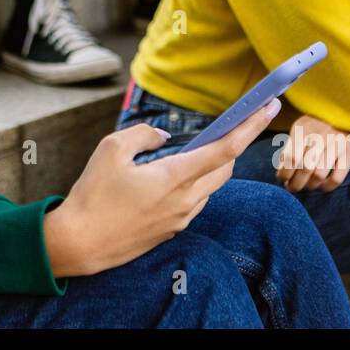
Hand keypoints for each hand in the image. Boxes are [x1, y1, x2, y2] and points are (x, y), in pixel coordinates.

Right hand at [43, 99, 280, 276]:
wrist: (78, 244)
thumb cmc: (92, 195)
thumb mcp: (110, 149)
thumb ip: (143, 134)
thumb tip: (164, 137)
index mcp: (174, 177)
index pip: (226, 149)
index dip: (251, 126)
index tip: (270, 106)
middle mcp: (185, 201)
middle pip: (225, 168)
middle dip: (232, 144)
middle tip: (232, 124)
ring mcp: (180, 219)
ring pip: (210, 186)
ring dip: (209, 166)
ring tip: (191, 150)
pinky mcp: (171, 231)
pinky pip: (193, 201)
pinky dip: (192, 184)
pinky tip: (168, 177)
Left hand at [275, 114, 349, 192]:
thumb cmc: (321, 120)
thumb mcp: (303, 125)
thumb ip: (292, 145)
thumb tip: (281, 169)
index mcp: (303, 128)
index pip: (290, 158)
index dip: (284, 173)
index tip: (282, 179)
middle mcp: (319, 135)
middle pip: (304, 168)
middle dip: (295, 183)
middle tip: (292, 187)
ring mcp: (337, 143)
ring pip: (319, 175)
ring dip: (310, 185)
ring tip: (307, 186)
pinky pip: (337, 177)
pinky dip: (328, 186)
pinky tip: (323, 186)